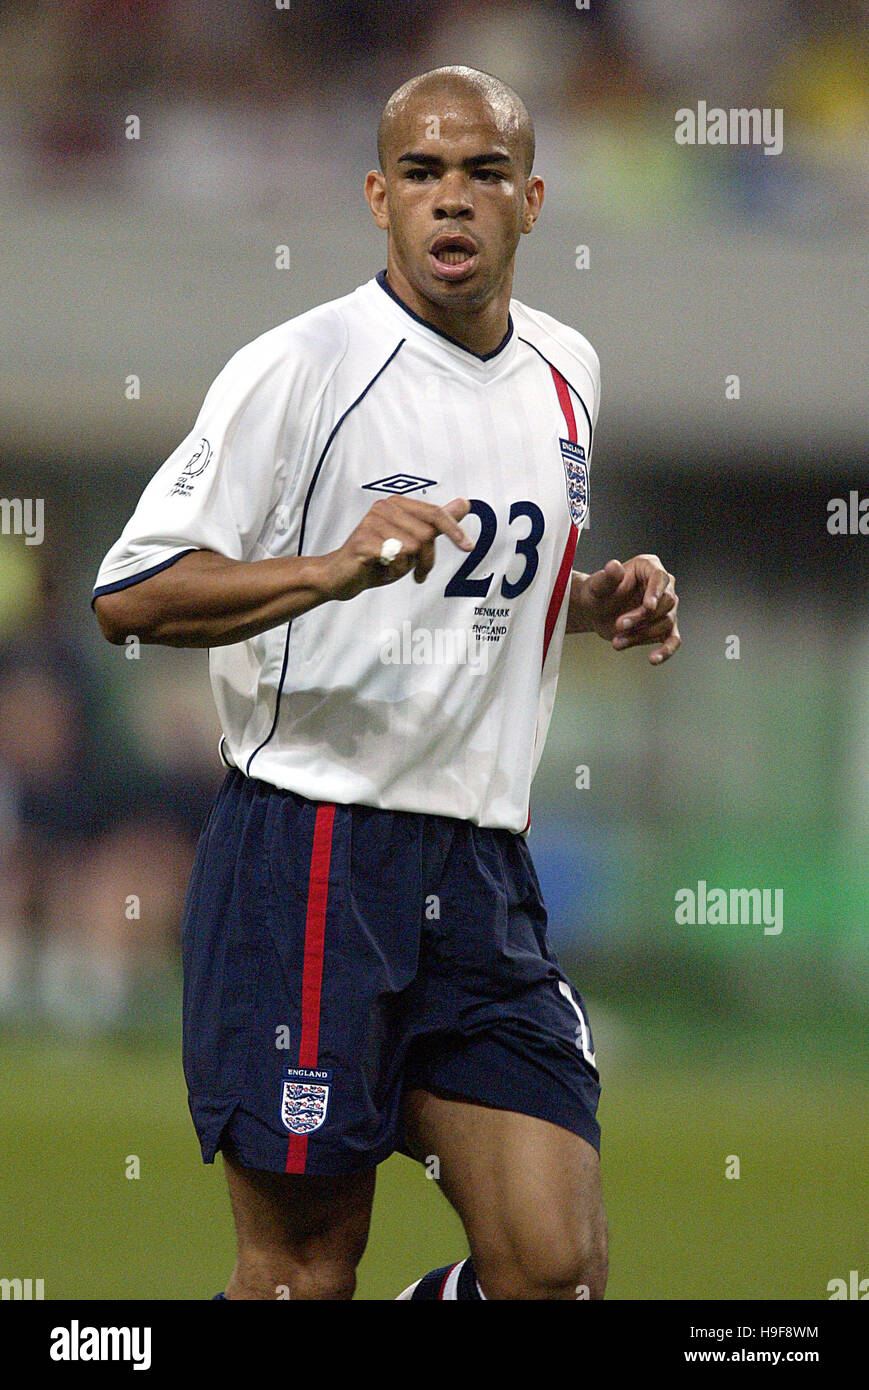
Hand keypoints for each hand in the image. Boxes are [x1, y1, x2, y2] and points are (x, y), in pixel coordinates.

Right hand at [322, 495, 472, 600]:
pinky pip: (396, 557)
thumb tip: (464, 504)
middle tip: (418, 573)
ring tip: (392, 568)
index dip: (454, 531)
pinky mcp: (364, 540)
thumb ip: (437, 522)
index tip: (468, 546)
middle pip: (426, 535)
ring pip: (413, 547)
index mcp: (398, 504)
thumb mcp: (412, 541)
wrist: (341, 575)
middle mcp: (385, 507)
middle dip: (426, 560)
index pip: (435, 514)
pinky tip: (382, 569)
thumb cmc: (376, 558)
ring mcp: (372, 522)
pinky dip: (394, 570)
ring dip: (408, 566)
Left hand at [572, 555, 680, 663]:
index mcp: (648, 567)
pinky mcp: (664, 628)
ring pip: (664, 623)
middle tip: (619, 625)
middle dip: (642, 617)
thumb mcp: (596, 586)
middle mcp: (662, 586)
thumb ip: (606, 578)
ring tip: (617, 642)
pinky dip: (666, 651)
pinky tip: (654, 659)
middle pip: (665, 603)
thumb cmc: (597, 594)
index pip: (660, 577)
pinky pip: (672, 640)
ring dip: (640, 635)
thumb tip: (614, 566)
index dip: (656, 592)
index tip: (648, 606)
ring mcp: (666, 608)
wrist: (595, 612)